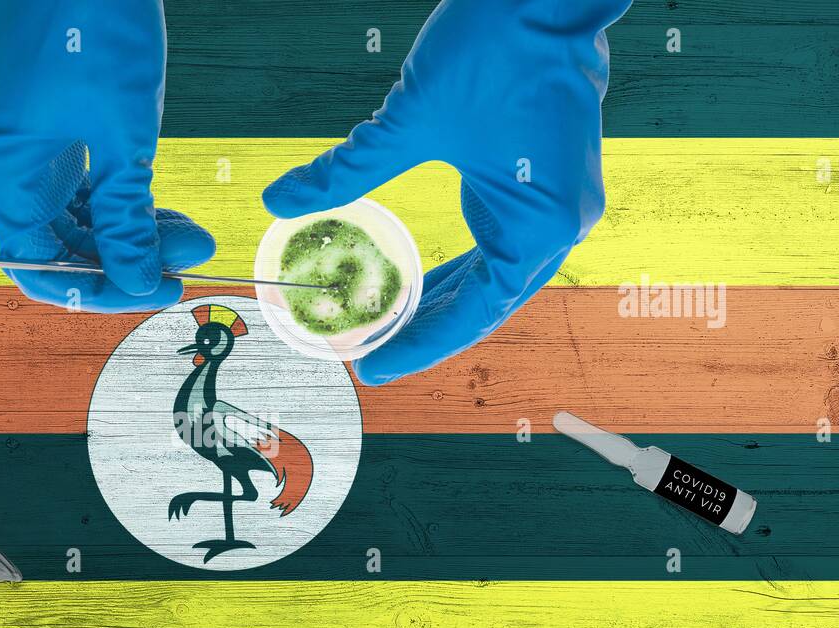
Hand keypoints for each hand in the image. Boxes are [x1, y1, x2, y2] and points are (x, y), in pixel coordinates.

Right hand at [0, 0, 214, 312]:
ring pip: (70, 218)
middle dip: (127, 259)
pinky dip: (115, 198)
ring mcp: (15, 146)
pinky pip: (72, 184)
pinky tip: (159, 205)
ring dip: (127, 231)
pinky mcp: (36, 125)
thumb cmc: (89, 23)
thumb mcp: (122, 136)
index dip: (101, 292)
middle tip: (190, 259)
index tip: (158, 291)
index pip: (42, 271)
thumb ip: (127, 218)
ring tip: (189, 233)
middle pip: (59, 248)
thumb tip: (140, 283)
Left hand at [263, 0, 631, 383]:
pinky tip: (422, 282)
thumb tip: (278, 200)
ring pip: (495, 279)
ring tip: (388, 327)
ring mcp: (560, 207)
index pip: (473, 314)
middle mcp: (559, 227)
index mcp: (537, 227)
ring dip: (444, 302)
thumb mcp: (407, 119)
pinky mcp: (549, 185)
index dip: (418, 346)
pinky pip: (503, 246)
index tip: (369, 368)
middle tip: (368, 355)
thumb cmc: (491, 47)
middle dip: (425, 330)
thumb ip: (345, 170)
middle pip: (485, 305)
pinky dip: (463, 268)